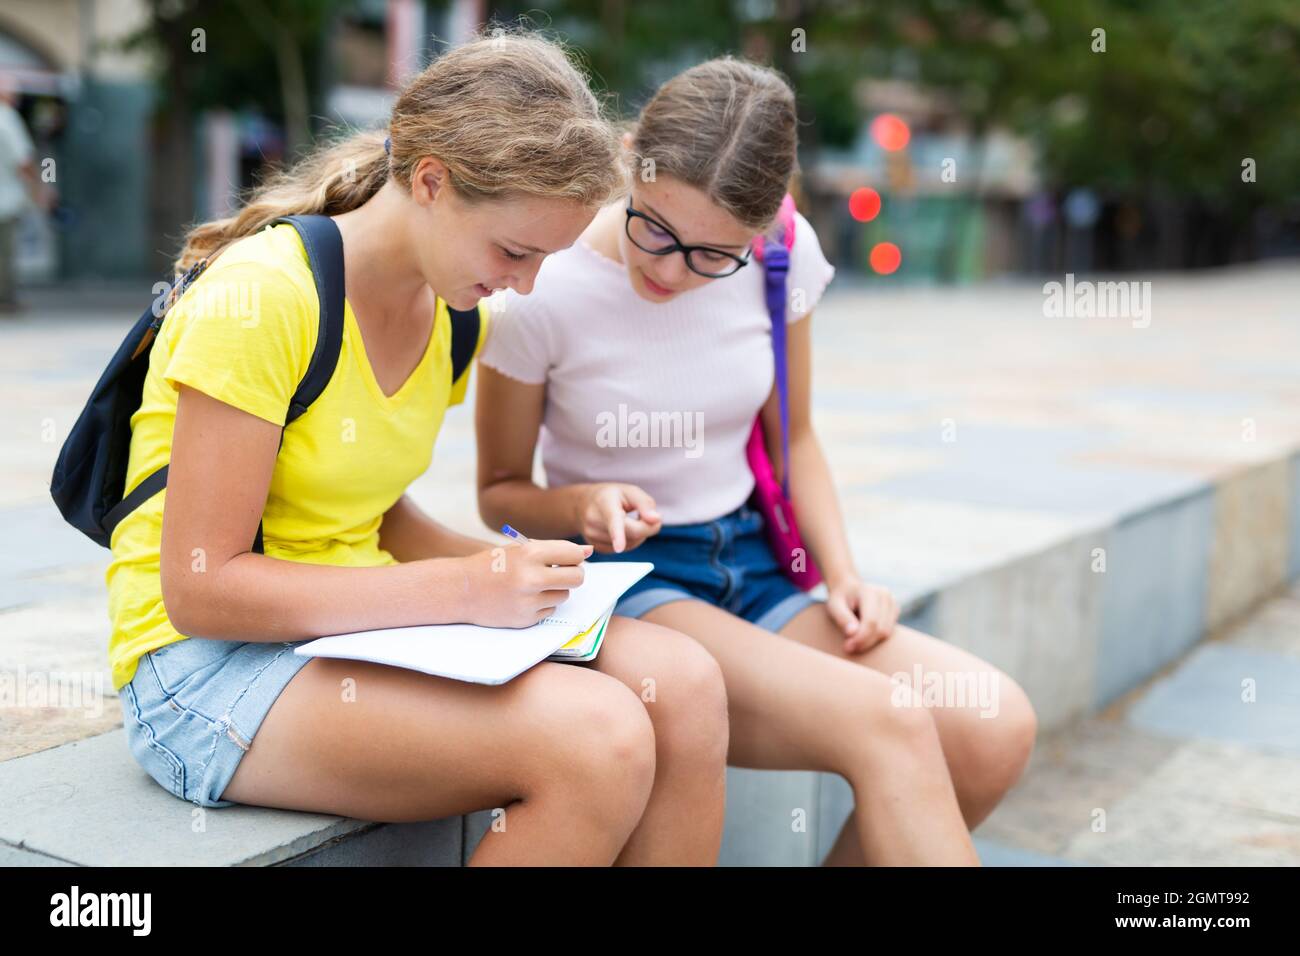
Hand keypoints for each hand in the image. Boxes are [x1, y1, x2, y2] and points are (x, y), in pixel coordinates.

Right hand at [461, 539, 591, 626]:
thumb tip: (590, 552)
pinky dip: (542, 605)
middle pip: (577, 578)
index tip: (568, 559)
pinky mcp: (526, 619)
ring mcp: (528, 601)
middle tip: (562, 573)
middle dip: (574, 575)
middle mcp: (531, 578)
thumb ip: (554, 549)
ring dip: (556, 590)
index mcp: (530, 553)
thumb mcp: (520, 549)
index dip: (575, 557)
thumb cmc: (493, 565)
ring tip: (534, 586)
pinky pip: (550, 611)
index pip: (574, 554)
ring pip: (564, 596)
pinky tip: (524, 599)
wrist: (461, 589)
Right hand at [578, 483, 661, 552]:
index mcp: (604, 503)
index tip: (619, 547)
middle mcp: (594, 522)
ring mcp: (593, 537)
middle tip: (651, 516)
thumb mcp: (629, 491)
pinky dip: (631, 540)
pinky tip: (623, 530)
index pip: (613, 521)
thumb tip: (656, 520)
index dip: (617, 535)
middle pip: (631, 534)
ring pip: (630, 544)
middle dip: (647, 527)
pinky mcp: (597, 548)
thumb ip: (645, 503)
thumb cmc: (611, 496)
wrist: (581, 505)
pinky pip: (625, 549)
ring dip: (638, 534)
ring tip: (629, 519)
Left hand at [826, 577, 898, 652]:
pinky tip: (863, 633)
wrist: (848, 588)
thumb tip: (852, 633)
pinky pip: (889, 631)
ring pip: (887, 632)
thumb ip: (842, 618)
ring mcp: (892, 602)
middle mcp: (885, 595)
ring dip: (870, 641)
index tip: (848, 647)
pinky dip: (876, 637)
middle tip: (849, 648)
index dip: (860, 638)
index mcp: (870, 591)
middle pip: (881, 629)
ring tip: (854, 641)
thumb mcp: (834, 606)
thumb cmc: (840, 598)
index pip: (871, 622)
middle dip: (865, 642)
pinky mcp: (895, 610)